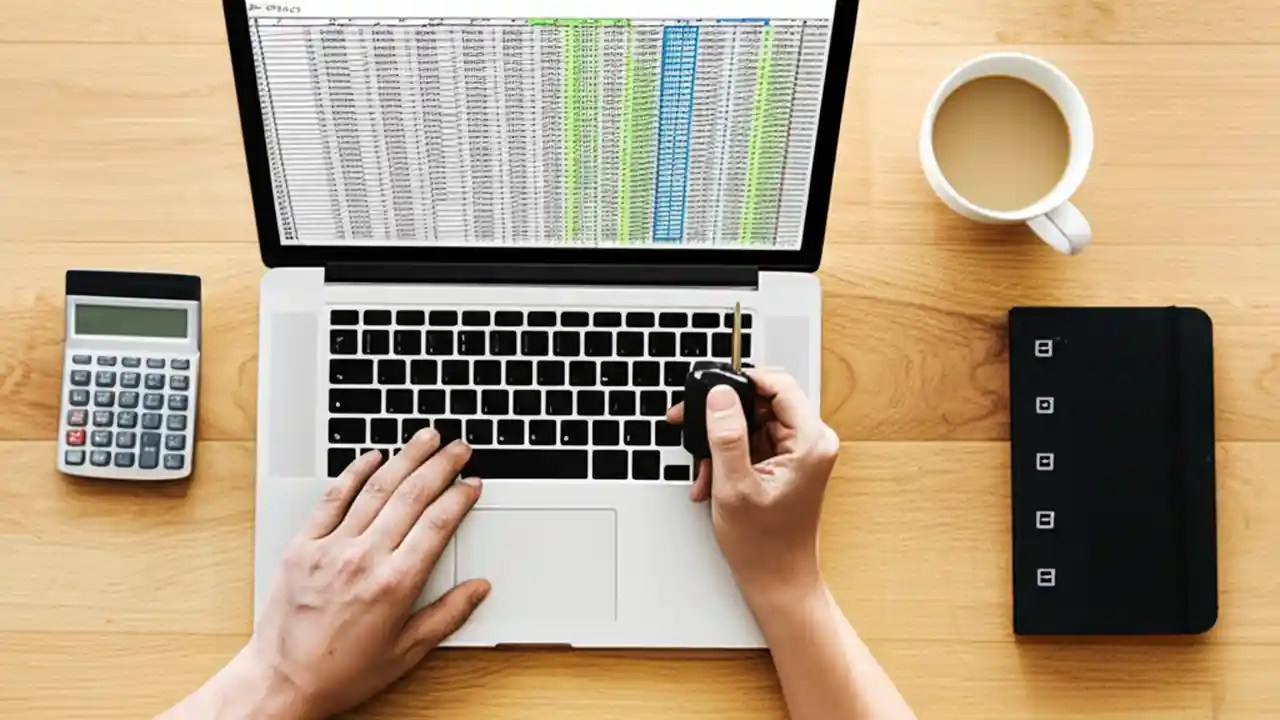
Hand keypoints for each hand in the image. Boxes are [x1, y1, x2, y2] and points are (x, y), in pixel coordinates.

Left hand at [242, 431, 488, 718]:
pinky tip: (372, 457)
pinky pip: (332, 499)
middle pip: (412, 495)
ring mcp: (331, 548)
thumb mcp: (407, 651)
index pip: (438, 523)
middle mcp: (364, 559)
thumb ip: (448, 615)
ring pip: (376, 489)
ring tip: (425, 438)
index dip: (460, 496)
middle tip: (459, 447)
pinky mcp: (303, 546)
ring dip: (405, 458)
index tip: (473, 483)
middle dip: (441, 465)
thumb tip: (479, 589)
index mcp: (395, 584)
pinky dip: (354, 473)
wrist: (282, 681)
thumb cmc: (342, 672)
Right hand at [667, 368, 839, 605]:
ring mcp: (799, 451)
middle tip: (692, 425)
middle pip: (763, 400)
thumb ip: (726, 437)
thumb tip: (719, 396)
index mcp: (810, 442)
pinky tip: (714, 478)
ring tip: (706, 469)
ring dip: (722, 441)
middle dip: (724, 416)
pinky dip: (728, 456)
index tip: (711, 390)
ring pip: (753, 421)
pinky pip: (752, 441)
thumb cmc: (765, 546)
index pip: (779, 385)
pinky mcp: (786, 462)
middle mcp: (811, 441)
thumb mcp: (735, 487)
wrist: (777, 580)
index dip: (742, 381)